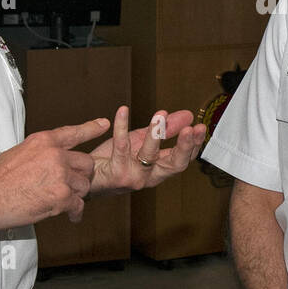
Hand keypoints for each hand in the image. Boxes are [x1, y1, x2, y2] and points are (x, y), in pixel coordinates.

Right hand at [0, 119, 108, 228]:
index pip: (73, 132)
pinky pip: (78, 204)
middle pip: (86, 163)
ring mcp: (60, 175)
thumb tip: (46, 159)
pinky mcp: (61, 196)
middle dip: (81, 175)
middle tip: (72, 185)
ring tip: (63, 201)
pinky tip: (71, 215)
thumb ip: (39, 154)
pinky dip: (75, 212)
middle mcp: (55, 155)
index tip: (104, 124)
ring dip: (76, 194)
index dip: (91, 128)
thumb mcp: (18, 153)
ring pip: (84, 185)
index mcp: (44, 142)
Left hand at [87, 105, 206, 196]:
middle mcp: (150, 176)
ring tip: (160, 116)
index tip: (201, 127)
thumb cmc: (115, 160)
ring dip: (156, 135)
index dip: (194, 144)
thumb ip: (165, 130)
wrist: (87, 177)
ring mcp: (133, 177)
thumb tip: (188, 115)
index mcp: (159, 169)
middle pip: (174, 164)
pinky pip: (121, 147)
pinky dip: (121, 127)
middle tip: (191, 129)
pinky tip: (122, 111)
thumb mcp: (143, 142)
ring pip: (149, 156)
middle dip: (184, 146)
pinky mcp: (116, 173)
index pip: (184, 158)